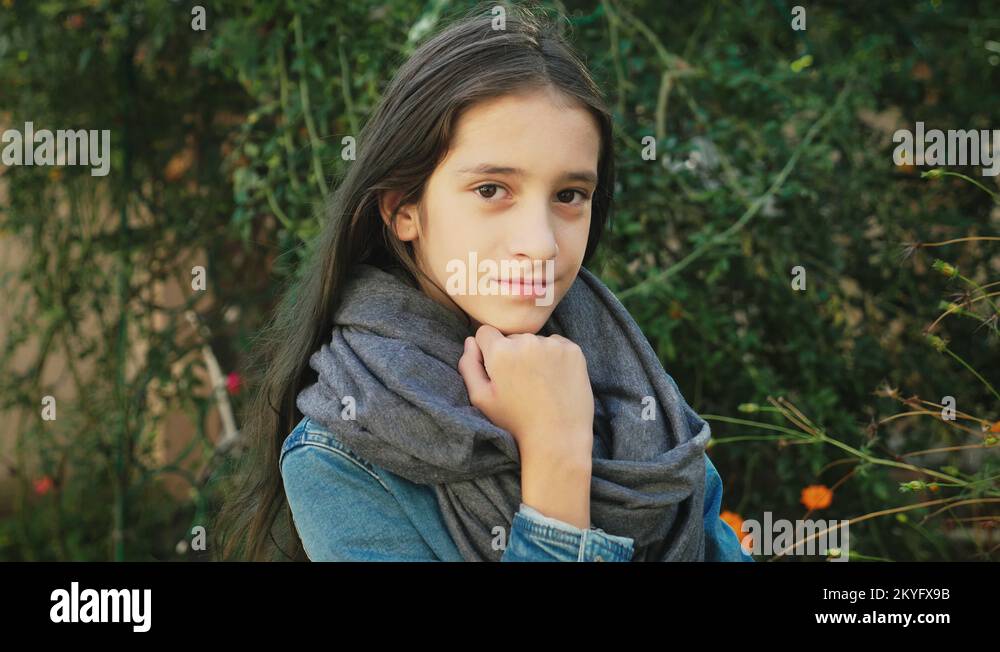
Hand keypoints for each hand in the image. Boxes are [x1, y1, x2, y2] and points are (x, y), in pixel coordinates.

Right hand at [458, 324, 593, 465]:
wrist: (558, 437)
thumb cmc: (515, 422)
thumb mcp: (481, 399)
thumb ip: (469, 365)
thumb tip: (470, 341)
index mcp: (500, 351)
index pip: (485, 333)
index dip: (488, 352)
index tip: (498, 371)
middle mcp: (527, 341)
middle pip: (512, 338)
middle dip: (512, 354)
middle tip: (521, 384)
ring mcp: (553, 344)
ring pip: (535, 342)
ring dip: (534, 356)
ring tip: (539, 385)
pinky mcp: (573, 350)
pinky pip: (557, 345)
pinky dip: (554, 358)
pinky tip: (554, 380)